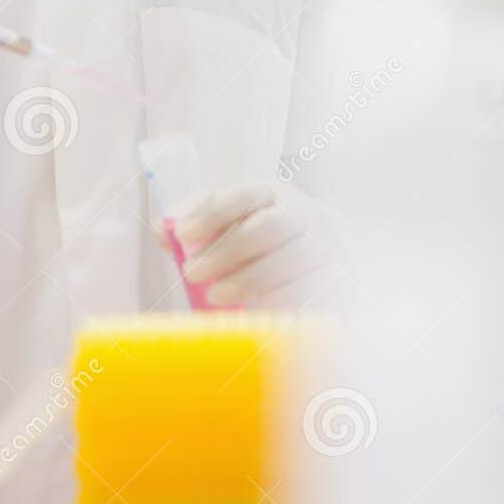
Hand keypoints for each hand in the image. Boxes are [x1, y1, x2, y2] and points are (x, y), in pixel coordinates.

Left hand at [158, 180, 334, 308]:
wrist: (327, 249)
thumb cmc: (265, 234)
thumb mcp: (232, 218)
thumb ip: (196, 220)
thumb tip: (163, 229)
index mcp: (276, 193)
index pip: (244, 195)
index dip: (211, 213)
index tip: (182, 235)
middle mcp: (306, 214)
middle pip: (267, 228)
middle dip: (226, 252)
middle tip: (191, 273)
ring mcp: (328, 245)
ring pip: (289, 261)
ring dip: (248, 281)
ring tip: (215, 296)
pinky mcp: (340, 277)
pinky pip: (309, 290)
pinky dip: (278, 302)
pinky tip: (253, 310)